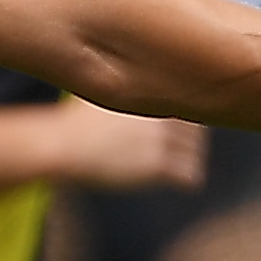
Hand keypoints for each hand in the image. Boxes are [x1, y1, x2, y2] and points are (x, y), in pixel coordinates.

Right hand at [54, 103, 207, 190]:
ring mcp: (162, 141)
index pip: (192, 105)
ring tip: (174, 167)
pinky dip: (186, 180)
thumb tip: (115, 80)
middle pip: (197, 130)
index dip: (186, 120)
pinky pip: (189, 176)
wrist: (62, 146)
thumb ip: (122, 89)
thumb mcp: (101, 94)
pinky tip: (174, 181)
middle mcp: (163, 115)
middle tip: (178, 151)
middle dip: (190, 141)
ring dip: (187, 160)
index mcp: (153, 93)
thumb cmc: (73, 122)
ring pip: (195, 153)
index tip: (179, 130)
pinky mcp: (157, 166)